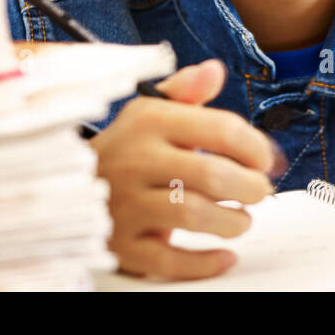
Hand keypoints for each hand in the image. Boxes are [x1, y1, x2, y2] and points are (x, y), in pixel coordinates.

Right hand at [89, 58, 284, 279]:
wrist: (68, 184)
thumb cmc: (128, 147)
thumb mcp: (151, 110)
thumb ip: (187, 91)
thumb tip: (215, 71)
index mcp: (150, 121)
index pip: (220, 129)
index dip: (256, 147)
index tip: (266, 160)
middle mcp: (136, 160)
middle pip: (212, 174)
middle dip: (250, 186)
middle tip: (260, 192)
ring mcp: (126, 205)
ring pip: (193, 215)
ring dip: (231, 221)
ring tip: (241, 219)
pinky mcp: (121, 245)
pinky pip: (169, 260)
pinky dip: (204, 263)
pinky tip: (224, 256)